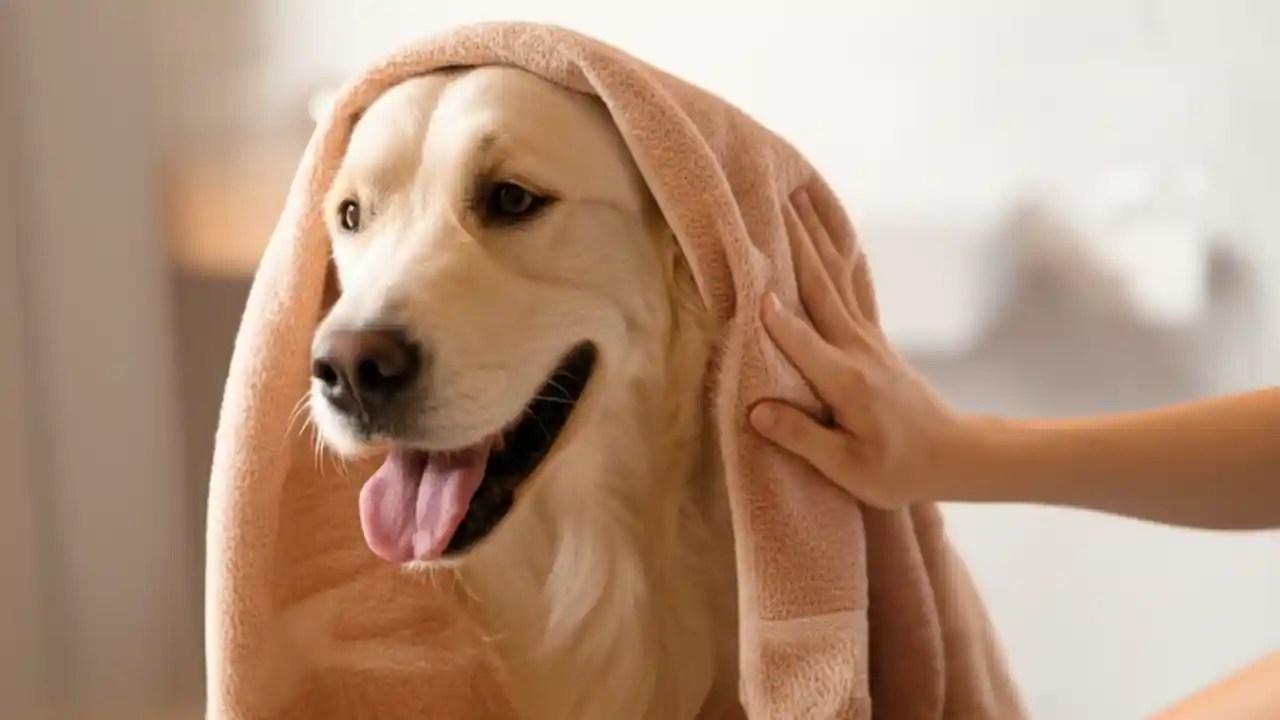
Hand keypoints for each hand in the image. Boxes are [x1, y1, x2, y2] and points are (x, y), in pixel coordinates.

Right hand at [749, 192, 969, 508]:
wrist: (955, 456)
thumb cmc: (899, 471)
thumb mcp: (848, 469)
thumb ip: (802, 437)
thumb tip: (756, 411)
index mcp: (847, 382)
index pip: (802, 342)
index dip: (776, 317)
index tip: (752, 283)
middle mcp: (858, 350)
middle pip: (820, 289)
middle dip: (796, 246)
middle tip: (772, 203)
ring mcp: (869, 340)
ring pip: (836, 278)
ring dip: (815, 238)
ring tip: (796, 200)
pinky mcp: (875, 340)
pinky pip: (855, 288)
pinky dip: (843, 258)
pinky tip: (835, 237)